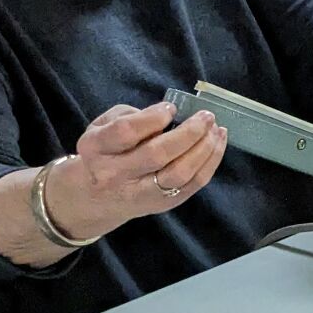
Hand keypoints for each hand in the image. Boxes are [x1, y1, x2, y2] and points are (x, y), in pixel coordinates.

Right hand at [53, 102, 226, 237]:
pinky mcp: (161, 204)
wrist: (94, 198)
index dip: (153, 118)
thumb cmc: (105, 152)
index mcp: (95, 148)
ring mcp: (139, 194)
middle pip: (156, 155)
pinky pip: (192, 185)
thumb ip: (131, 116)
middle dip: (188, 132)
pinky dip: (210, 162)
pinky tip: (218, 142)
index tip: (171, 108)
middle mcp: (114, 174)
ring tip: (216, 129)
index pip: (125, 132)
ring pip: (178, 174)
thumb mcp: (103, 126)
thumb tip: (166, 113)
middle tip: (206, 116)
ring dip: (204, 148)